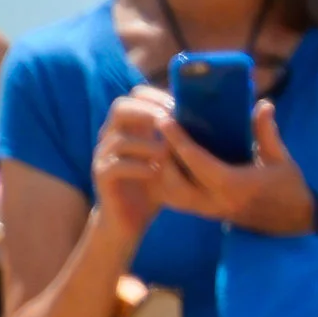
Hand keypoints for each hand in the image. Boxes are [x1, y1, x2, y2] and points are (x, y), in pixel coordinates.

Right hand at [92, 86, 178, 237]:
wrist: (128, 220)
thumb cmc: (154, 185)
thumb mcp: (170, 158)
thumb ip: (181, 138)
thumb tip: (215, 117)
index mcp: (130, 127)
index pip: (135, 96)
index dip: (157, 96)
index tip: (181, 106)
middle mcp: (112, 136)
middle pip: (121, 107)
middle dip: (150, 112)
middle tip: (173, 125)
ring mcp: (104, 156)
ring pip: (120, 138)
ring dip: (149, 145)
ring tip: (168, 154)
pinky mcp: (102, 177)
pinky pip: (116, 166)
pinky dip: (139, 167)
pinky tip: (156, 173)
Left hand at [155, 99, 314, 236]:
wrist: (292, 221)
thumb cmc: (288, 187)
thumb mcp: (280, 158)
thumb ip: (267, 132)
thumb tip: (263, 104)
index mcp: (233, 185)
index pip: (196, 161)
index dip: (178, 140)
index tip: (165, 120)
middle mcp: (215, 201)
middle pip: (174, 180)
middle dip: (163, 156)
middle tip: (159, 134)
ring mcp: (208, 211)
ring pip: (170, 194)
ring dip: (162, 172)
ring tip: (161, 149)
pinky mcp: (205, 214)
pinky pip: (176, 201)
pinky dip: (166, 185)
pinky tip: (168, 167)